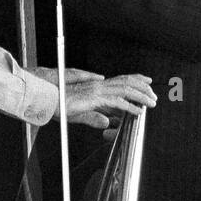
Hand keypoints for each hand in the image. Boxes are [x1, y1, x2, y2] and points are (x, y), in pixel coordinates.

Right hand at [33, 68, 157, 128]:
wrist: (46, 102)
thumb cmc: (60, 106)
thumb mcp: (82, 113)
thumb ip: (96, 116)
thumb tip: (108, 122)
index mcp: (98, 86)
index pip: (122, 79)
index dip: (136, 78)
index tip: (148, 81)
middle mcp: (99, 86)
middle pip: (127, 82)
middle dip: (144, 88)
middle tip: (154, 95)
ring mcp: (98, 91)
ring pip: (126, 90)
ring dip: (141, 96)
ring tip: (151, 102)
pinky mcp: (95, 99)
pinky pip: (117, 102)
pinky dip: (130, 106)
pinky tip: (138, 111)